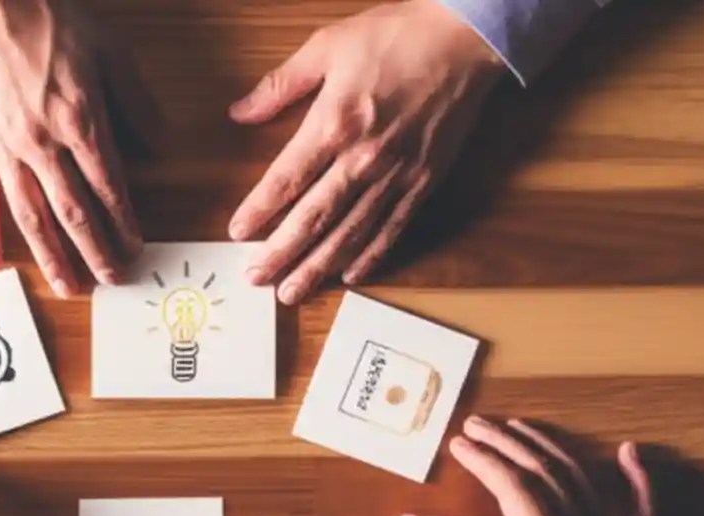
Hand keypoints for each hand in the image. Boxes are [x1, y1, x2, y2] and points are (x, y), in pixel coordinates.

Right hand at [0, 0, 158, 296]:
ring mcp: (5, 150)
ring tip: (66, 287)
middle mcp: (44, 145)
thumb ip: (137, 103)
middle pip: (75, 213)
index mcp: (81, 123)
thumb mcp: (111, 54)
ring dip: (51, 257)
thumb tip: (161, 145)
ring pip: (32, 216)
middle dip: (97, 252)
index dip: (125, 223)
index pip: (110, 188)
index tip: (137, 248)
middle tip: (113, 279)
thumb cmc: (51, 22)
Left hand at [229, 0, 503, 303]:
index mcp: (334, 124)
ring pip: (350, 233)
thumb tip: (240, 112)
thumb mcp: (327, 46)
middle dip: (281, 253)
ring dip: (318, 267)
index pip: (287, 179)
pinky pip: (392, 228)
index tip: (237, 233)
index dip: (259, 210)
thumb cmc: (397, 36)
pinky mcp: (423, 182)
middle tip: (256, 279)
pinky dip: (370, 256)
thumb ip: (280, 85)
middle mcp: (363, 158)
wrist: (465, 38)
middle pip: (314, 218)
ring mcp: (396, 175)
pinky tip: (349, 276)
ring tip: (292, 291)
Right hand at [397, 417, 654, 515]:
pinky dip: (639, 480)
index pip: (516, 485)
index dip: (484, 458)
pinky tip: (628, 453)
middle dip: (510, 444)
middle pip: (551, 474)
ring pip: (589, 483)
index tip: (460, 443)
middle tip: (479, 428)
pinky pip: (644, 513)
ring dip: (553, 450)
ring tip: (522, 430)